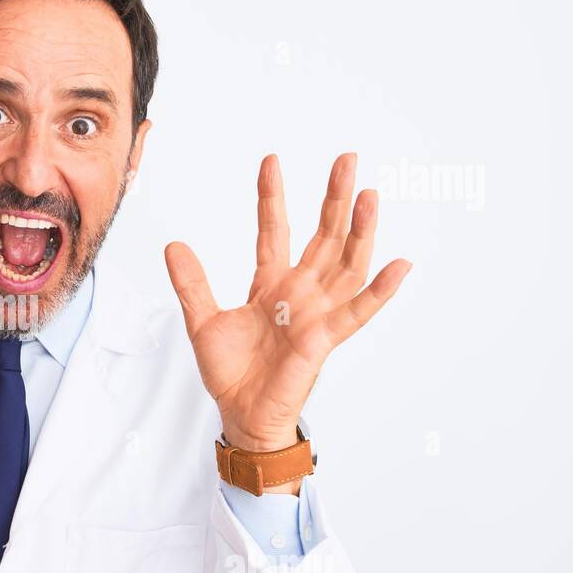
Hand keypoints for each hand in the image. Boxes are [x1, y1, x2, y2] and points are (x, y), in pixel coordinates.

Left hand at [165, 153, 410, 478]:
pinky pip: (357, 313)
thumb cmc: (230, 373)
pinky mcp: (324, 339)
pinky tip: (399, 265)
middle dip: (333, 199)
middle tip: (346, 159)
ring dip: (360, 232)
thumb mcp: (203, 321)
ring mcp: (316, 314)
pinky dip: (379, 291)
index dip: (272, 197)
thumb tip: (173, 245)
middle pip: (323, 237)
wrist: (240, 413)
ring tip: (369, 195)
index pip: (274, 231)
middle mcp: (300, 294)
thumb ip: (192, 283)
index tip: (271, 161)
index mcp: (271, 286)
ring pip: (346, 264)